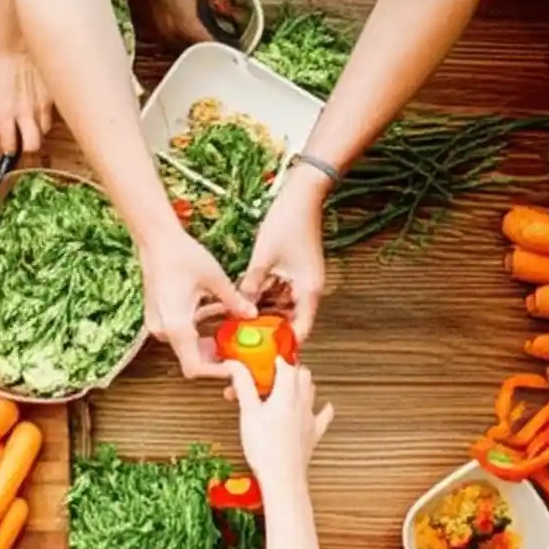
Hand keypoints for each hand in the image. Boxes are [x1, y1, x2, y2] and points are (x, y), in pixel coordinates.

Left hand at [0, 47, 52, 153]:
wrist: (19, 44)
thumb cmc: (3, 65)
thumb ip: (0, 117)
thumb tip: (5, 132)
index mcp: (4, 114)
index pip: (10, 146)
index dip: (10, 151)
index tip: (11, 150)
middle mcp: (24, 113)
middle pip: (33, 146)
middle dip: (29, 147)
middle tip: (26, 141)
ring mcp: (41, 106)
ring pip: (45, 131)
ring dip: (39, 128)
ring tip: (33, 117)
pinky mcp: (55, 97)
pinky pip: (53, 114)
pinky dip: (48, 113)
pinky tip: (41, 104)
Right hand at [140, 229, 255, 378]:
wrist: (155, 239)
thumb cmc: (181, 255)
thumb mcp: (215, 279)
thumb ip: (234, 302)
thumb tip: (252, 315)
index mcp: (176, 325)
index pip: (195, 367)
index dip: (217, 371)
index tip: (236, 365)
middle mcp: (164, 330)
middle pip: (192, 358)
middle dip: (217, 355)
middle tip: (240, 346)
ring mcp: (158, 324)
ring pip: (188, 344)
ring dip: (210, 338)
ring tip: (232, 324)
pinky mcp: (159, 315)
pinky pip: (181, 331)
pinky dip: (199, 327)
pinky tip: (216, 309)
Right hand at [229, 358, 332, 485]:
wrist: (282, 476)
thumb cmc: (264, 446)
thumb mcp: (248, 412)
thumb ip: (243, 386)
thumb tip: (235, 364)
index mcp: (286, 392)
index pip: (285, 365)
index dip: (274, 360)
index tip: (262, 361)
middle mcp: (302, 401)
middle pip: (302, 374)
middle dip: (288, 369)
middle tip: (271, 374)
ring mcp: (310, 417)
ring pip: (311, 390)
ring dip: (301, 384)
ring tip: (286, 387)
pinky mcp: (314, 433)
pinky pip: (324, 415)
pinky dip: (323, 408)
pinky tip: (324, 407)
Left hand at [242, 173, 327, 340]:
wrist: (302, 194)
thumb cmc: (288, 222)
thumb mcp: (263, 259)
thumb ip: (252, 286)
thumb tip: (240, 309)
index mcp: (308, 291)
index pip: (301, 331)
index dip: (284, 345)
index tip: (265, 355)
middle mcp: (309, 289)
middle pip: (290, 320)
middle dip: (269, 331)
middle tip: (245, 340)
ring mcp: (302, 279)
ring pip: (282, 306)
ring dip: (264, 312)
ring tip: (239, 321)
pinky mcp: (294, 270)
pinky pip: (279, 291)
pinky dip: (265, 295)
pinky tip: (245, 297)